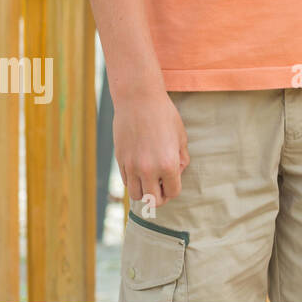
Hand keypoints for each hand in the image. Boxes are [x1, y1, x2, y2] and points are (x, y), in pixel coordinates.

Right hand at [114, 90, 189, 208]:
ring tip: (150, 179)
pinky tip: (140, 170)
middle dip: (159, 198)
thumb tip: (178, 172)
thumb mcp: (181, 136)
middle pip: (153, 201)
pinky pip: (126, 182)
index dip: (174, 189)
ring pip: (136, 195)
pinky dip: (134, 181)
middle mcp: (148, 170)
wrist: (138, 100)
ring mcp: (132, 166)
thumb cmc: (164, 115)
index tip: (172, 181)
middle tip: (161, 187)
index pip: (172, 192)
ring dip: (144, 191)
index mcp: (168, 164)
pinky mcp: (120, 160)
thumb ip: (181, 158)